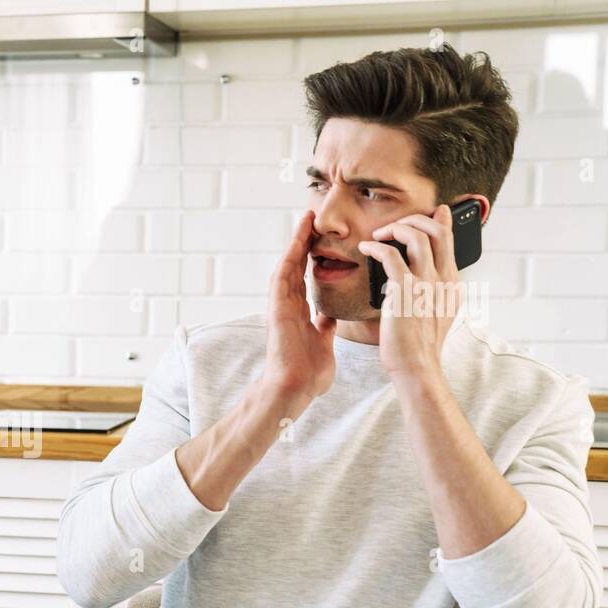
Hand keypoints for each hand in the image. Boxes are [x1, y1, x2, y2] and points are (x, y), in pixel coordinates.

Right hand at [261, 210, 337, 403]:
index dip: (313, 258)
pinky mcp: (277, 308)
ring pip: (288, 265)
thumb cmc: (308, 374)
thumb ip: (325, 328)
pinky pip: (283, 276)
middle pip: (296, 266)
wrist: (294, 389)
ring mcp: (281, 306)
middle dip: (304, 242)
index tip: (322, 240)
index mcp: (300, 313)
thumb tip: (330, 318)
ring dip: (296, 242)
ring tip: (306, 219)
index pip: (306, 278)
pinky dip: (290, 256)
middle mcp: (289, 306)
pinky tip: (298, 238)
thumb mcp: (323, 343)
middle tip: (313, 218)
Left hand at [358, 203, 461, 382]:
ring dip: (395, 228)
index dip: (442, 221)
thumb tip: (432, 274)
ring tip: (379, 234)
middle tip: (395, 225)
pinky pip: (390, 256)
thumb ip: (437, 289)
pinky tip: (365, 249)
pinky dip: (376, 247)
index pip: (450, 240)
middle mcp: (443, 278)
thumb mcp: (438, 312)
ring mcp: (426, 283)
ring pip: (416, 236)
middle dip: (415, 219)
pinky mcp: (405, 291)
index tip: (437, 210)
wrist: (416, 366)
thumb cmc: (420, 344)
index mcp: (452, 283)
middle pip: (437, 230)